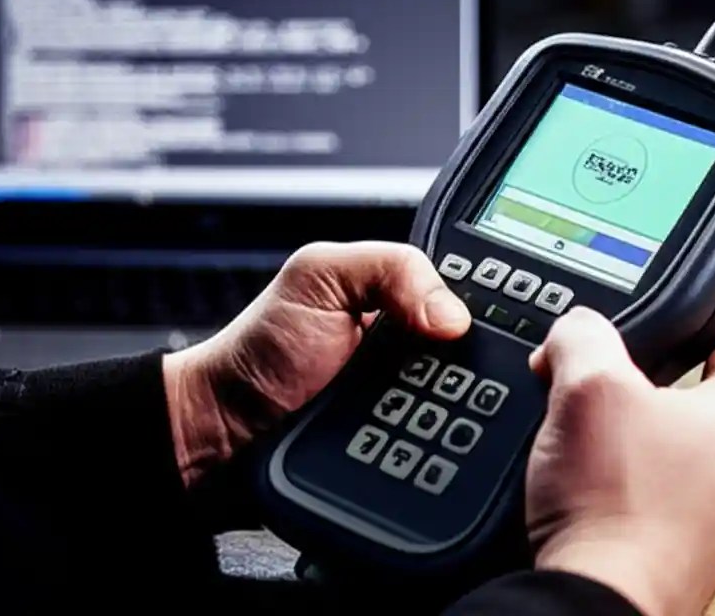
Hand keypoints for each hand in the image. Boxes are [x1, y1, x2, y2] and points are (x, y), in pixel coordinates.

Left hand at [162, 242, 470, 487]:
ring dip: (468, 411)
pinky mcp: (411, 448)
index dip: (491, 300)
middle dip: (482, 362)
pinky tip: (445, 442)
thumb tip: (454, 316)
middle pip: (484, 351)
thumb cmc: (257, 352)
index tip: (490, 320)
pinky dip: (450, 447)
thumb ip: (387, 267)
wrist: (223, 436)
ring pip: (474, 404)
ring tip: (447, 409)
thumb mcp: (317, 276)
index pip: (473, 290)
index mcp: (405, 295)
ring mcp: (417, 400)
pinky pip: (449, 447)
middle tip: (453, 369)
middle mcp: (419, 347)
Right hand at [525, 307, 714, 615]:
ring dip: (647, 453)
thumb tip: (574, 330)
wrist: (602, 600)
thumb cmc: (610, 502)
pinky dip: (640, 502)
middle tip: (612, 392)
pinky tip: (599, 503)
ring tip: (597, 451)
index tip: (698, 325)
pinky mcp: (692, 563)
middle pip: (708, 412)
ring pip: (688, 467)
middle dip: (659, 397)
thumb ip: (583, 338)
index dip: (714, 328)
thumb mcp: (586, 387)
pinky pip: (671, 514)